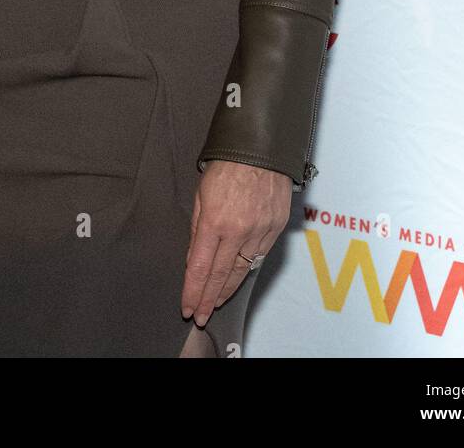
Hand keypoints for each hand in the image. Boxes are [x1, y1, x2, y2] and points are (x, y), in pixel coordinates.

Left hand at [181, 159, 291, 326]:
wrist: (261, 149)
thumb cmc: (227, 165)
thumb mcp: (201, 193)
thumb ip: (197, 228)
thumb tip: (193, 258)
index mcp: (215, 220)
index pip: (201, 266)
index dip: (193, 290)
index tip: (187, 306)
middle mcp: (239, 230)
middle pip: (221, 275)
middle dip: (208, 298)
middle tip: (200, 315)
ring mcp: (260, 231)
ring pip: (242, 270)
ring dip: (227, 289)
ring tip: (215, 303)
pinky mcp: (276, 228)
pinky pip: (259, 256)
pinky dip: (246, 269)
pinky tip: (236, 278)